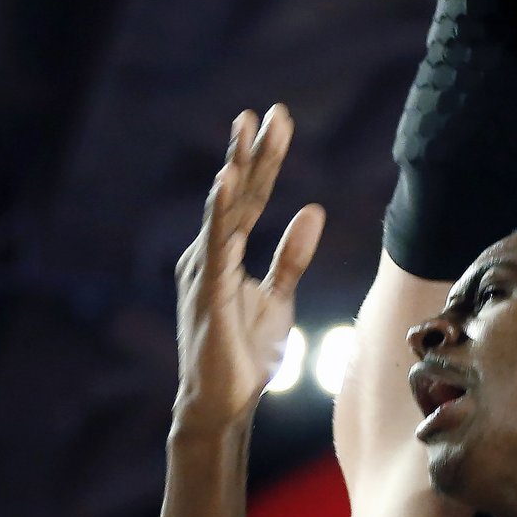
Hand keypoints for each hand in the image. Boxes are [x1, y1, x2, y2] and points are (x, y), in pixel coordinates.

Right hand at [172, 106, 323, 437]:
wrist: (221, 403)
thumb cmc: (244, 353)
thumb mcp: (279, 297)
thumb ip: (291, 256)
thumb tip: (312, 209)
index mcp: (224, 253)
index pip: (249, 198)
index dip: (265, 160)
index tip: (278, 122)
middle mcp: (208, 254)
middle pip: (235, 195)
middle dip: (252, 153)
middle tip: (269, 113)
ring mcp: (204, 272)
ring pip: (223, 211)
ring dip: (235, 169)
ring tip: (246, 131)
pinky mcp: (208, 293)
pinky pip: (215, 247)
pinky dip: (219, 213)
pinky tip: (225, 184)